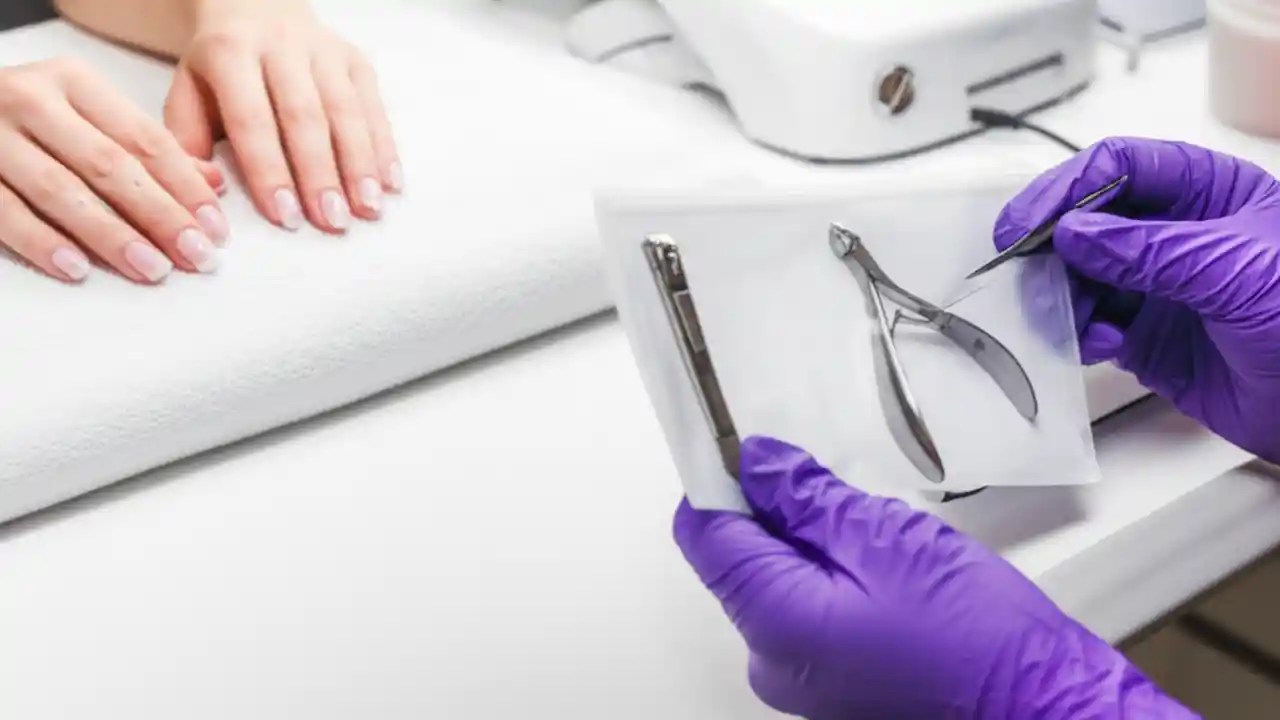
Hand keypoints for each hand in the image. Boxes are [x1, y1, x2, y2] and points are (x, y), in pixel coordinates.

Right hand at [0, 57, 224, 283]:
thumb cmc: (30, 118)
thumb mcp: (88, 113)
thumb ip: (145, 147)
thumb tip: (213, 183)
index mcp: (73, 81)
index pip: (144, 139)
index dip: (185, 186)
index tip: (215, 228)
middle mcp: (32, 100)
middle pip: (110, 166)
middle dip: (161, 216)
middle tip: (195, 255)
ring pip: (61, 191)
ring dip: (112, 236)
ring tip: (151, 269)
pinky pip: (5, 212)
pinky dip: (43, 242)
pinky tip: (77, 268)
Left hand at [165, 0, 399, 233]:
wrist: (254, 7)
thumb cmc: (220, 68)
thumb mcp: (187, 94)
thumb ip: (188, 142)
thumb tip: (211, 187)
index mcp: (230, 53)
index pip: (252, 119)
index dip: (270, 170)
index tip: (286, 216)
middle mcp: (281, 45)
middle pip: (306, 116)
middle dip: (321, 174)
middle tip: (332, 222)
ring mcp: (324, 49)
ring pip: (346, 111)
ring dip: (360, 165)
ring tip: (368, 209)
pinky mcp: (355, 59)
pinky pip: (374, 106)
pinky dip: (384, 147)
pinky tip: (390, 183)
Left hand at [675, 437, 1190, 718]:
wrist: (1043, 707)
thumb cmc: (978, 640)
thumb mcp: (885, 538)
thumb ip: (805, 498)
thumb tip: (756, 464)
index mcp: (773, 623)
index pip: (703, 533)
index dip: (720, 480)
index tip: (746, 445)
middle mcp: (771, 660)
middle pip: (739, 555)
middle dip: (778, 510)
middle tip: (838, 489)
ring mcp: (801, 676)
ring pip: (778, 578)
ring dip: (812, 540)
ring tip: (877, 536)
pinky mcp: (830, 679)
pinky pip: (807, 608)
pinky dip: (832, 574)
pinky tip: (885, 568)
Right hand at [996, 138, 1279, 461]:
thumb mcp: (1233, 269)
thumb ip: (1147, 250)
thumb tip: (1075, 234)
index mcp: (1207, 193)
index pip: (1119, 168)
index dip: (1067, 190)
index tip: (1029, 224)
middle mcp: (1177, 235)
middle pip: (1088, 222)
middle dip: (1054, 247)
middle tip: (1024, 271)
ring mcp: (1160, 287)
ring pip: (1081, 276)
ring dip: (1064, 297)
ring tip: (1072, 318)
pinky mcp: (1148, 338)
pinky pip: (1090, 325)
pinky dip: (1080, 335)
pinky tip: (1097, 344)